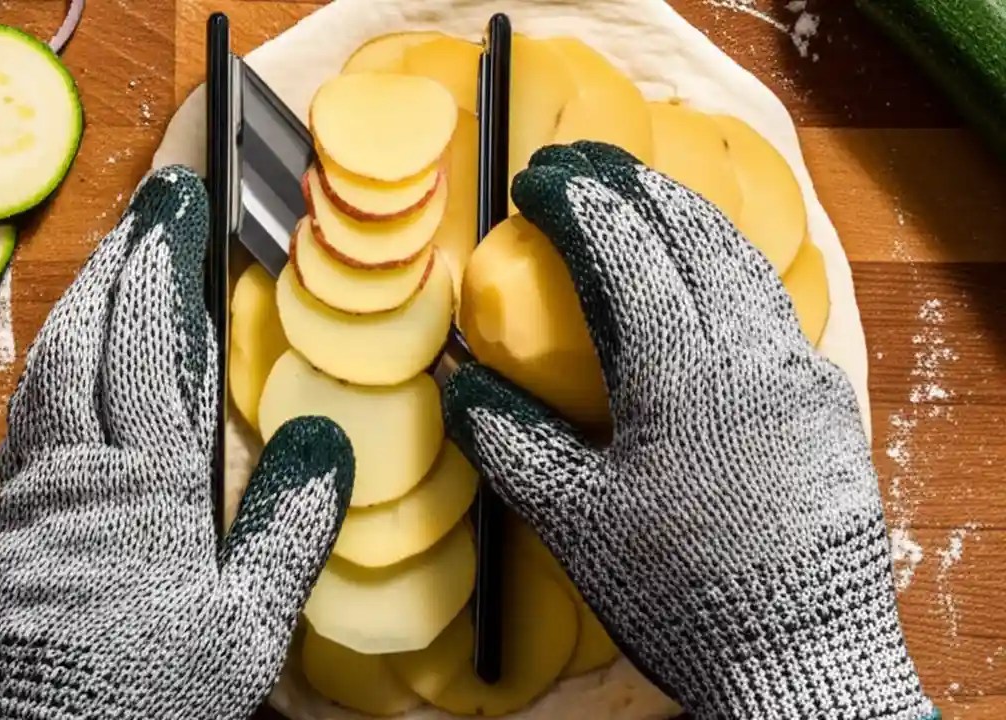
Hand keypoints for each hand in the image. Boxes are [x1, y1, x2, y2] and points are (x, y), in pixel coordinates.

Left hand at [0, 167, 353, 719]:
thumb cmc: (155, 693)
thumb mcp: (248, 624)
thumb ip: (288, 526)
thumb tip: (326, 437)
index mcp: (146, 488)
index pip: (153, 350)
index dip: (165, 270)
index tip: (179, 209)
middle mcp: (76, 474)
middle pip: (90, 340)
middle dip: (119, 262)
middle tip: (148, 208)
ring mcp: (29, 496)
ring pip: (47, 372)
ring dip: (81, 304)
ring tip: (111, 260)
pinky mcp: (0, 526)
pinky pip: (24, 419)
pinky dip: (51, 365)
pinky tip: (67, 359)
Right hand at [443, 142, 935, 719]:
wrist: (799, 661)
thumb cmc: (679, 592)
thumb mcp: (575, 521)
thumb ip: (511, 440)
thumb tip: (459, 382)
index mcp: (681, 374)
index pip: (624, 250)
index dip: (575, 203)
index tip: (535, 180)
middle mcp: (751, 354)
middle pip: (691, 232)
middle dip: (631, 186)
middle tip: (580, 167)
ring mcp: (799, 373)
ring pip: (742, 259)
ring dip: (685, 215)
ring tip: (639, 196)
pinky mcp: (826, 402)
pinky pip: (773, 302)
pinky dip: (727, 264)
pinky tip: (705, 274)